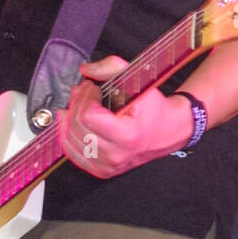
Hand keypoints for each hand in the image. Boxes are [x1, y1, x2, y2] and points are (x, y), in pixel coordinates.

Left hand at [56, 56, 194, 178]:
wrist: (169, 132)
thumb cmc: (156, 110)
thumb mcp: (141, 83)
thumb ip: (112, 68)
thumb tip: (85, 70)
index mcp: (127, 136)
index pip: (88, 116)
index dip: (87, 96)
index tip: (95, 87)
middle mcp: (116, 155)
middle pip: (76, 126)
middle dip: (77, 101)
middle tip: (86, 90)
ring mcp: (107, 166)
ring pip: (69, 139)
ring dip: (70, 115)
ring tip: (81, 102)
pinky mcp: (101, 170)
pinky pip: (72, 152)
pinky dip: (68, 134)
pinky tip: (72, 120)